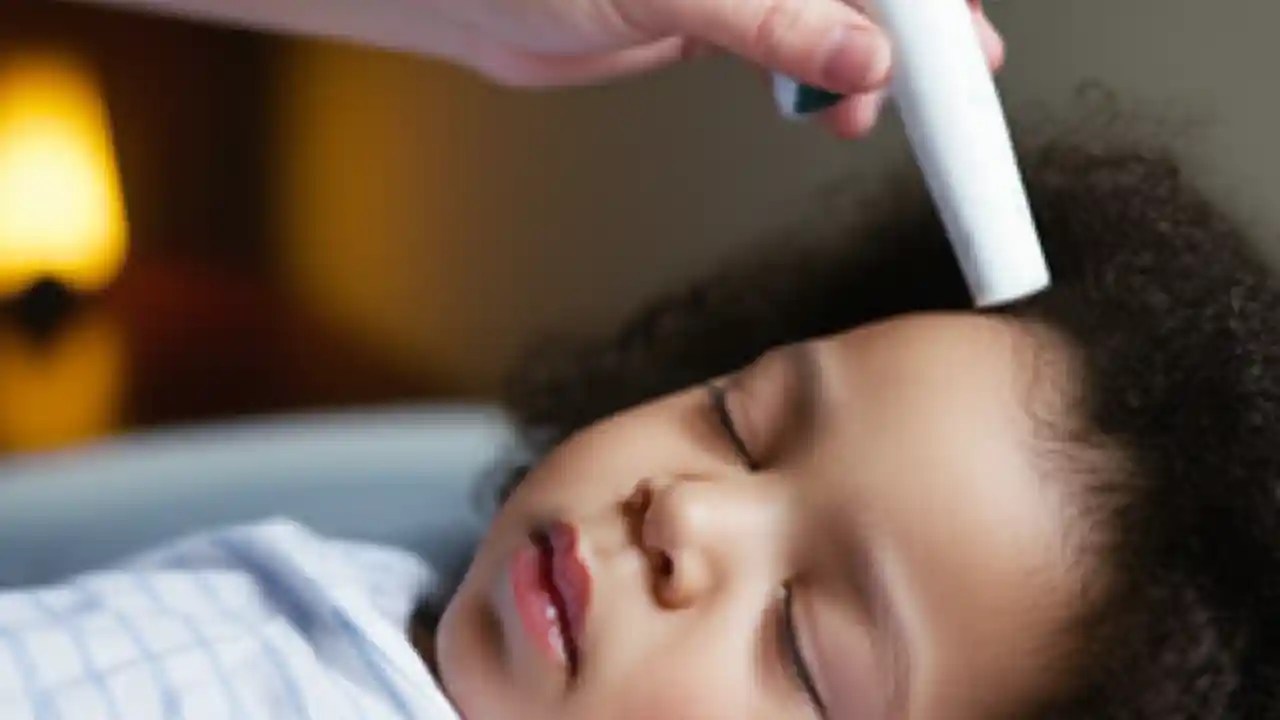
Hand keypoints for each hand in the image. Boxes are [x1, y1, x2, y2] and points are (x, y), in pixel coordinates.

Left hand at [435, 0, 1004, 136]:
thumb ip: (773, 21)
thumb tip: (861, 53)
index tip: (958, 32)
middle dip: (915, 22)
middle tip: (956, 74)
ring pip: (837, 10)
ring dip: (872, 60)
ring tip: (883, 106)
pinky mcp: (724, 11)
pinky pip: (798, 41)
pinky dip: (823, 78)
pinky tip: (838, 108)